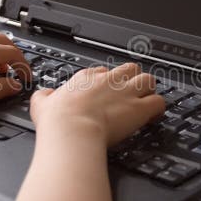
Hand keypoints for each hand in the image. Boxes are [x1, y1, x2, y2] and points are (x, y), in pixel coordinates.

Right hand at [30, 63, 165, 145]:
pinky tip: (154, 116)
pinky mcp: (139, 109)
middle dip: (132, 80)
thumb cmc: (58, 121)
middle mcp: (108, 81)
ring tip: (145, 102)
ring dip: (148, 90)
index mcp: (86, 79)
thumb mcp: (41, 104)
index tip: (106, 92)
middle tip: (129, 95)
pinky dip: (158, 109)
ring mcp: (126, 93)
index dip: (107, 82)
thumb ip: (44, 97)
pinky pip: (158, 102)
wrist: (71, 131)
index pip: (102, 71)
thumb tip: (44, 96)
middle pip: (129, 69)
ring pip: (148, 79)